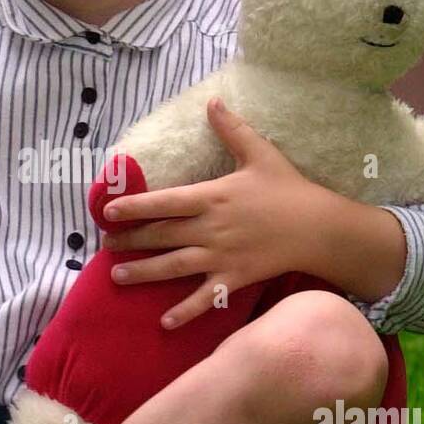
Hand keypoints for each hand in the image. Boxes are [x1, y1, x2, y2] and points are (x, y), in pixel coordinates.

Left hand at [99, 97, 329, 327]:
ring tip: (117, 276)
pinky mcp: (235, 278)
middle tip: (105, 245)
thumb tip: (213, 100)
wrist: (318, 227)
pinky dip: (185, 312)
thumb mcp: (260, 152)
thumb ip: (232, 129)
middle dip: (131, 240)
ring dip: (143, 272)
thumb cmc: (288, 188)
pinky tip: (164, 322)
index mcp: (213, 196)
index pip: (165, 202)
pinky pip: (206, 298)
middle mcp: (211, 228)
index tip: (109, 211)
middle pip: (162, 236)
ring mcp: (221, 256)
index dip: (134, 206)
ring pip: (174, 267)